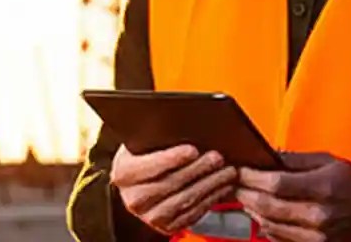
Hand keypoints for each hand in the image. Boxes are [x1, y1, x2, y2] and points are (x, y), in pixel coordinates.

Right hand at [110, 144, 239, 236]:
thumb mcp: (141, 143)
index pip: (149, 166)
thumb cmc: (143, 157)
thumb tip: (181, 123)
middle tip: (217, 157)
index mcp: (124, 174)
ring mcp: (151, 216)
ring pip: (185, 200)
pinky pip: (193, 214)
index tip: (192, 149)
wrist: (137, 185)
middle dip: (197, 170)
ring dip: (209, 185)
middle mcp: (134, 199)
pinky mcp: (168, 227)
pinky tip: (222, 186)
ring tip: (226, 171)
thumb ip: (156, 137)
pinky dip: (211, 199)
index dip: (172, 158)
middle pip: (170, 184)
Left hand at [235, 152, 350, 241]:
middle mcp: (319, 215)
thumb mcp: (326, 160)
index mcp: (322, 187)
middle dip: (244, 194)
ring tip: (245, 197)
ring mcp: (317, 235)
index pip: (276, 184)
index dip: (251, 177)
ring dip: (252, 210)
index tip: (238, 169)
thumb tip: (264, 155)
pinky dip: (266, 225)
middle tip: (233, 183)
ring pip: (269, 225)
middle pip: (268, 206)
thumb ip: (294, 160)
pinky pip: (279, 238)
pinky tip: (262, 213)